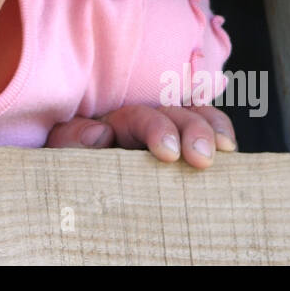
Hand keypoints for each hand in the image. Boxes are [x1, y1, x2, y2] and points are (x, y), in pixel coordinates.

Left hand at [45, 104, 236, 167]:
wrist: (69, 177)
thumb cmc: (67, 159)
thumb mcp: (59, 148)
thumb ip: (73, 138)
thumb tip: (101, 134)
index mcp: (115, 120)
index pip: (140, 116)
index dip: (157, 130)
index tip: (168, 154)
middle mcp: (145, 120)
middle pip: (175, 113)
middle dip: (192, 130)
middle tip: (202, 158)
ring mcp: (166, 132)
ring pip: (194, 116)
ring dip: (211, 128)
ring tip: (225, 149)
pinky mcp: (180, 150)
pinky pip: (205, 131)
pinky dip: (219, 133)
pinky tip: (230, 149)